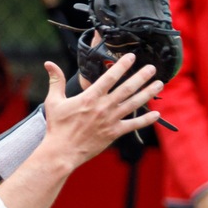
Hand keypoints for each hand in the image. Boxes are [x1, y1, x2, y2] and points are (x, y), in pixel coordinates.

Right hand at [37, 54, 158, 165]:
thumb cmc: (57, 127)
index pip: (110, 77)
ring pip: (134, 104)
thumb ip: (55, 81)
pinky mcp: (114, 133)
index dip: (122, 65)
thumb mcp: (54, 101)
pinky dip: (146, 120)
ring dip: (148, 93)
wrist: (62, 151)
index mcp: (90, 97)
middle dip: (141, 76)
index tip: (132, 56)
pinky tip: (157, 114)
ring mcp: (111, 120)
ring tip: (159, 84)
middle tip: (152, 68)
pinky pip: (133, 125)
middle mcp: (104, 107)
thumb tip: (48, 63)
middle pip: (127, 88)